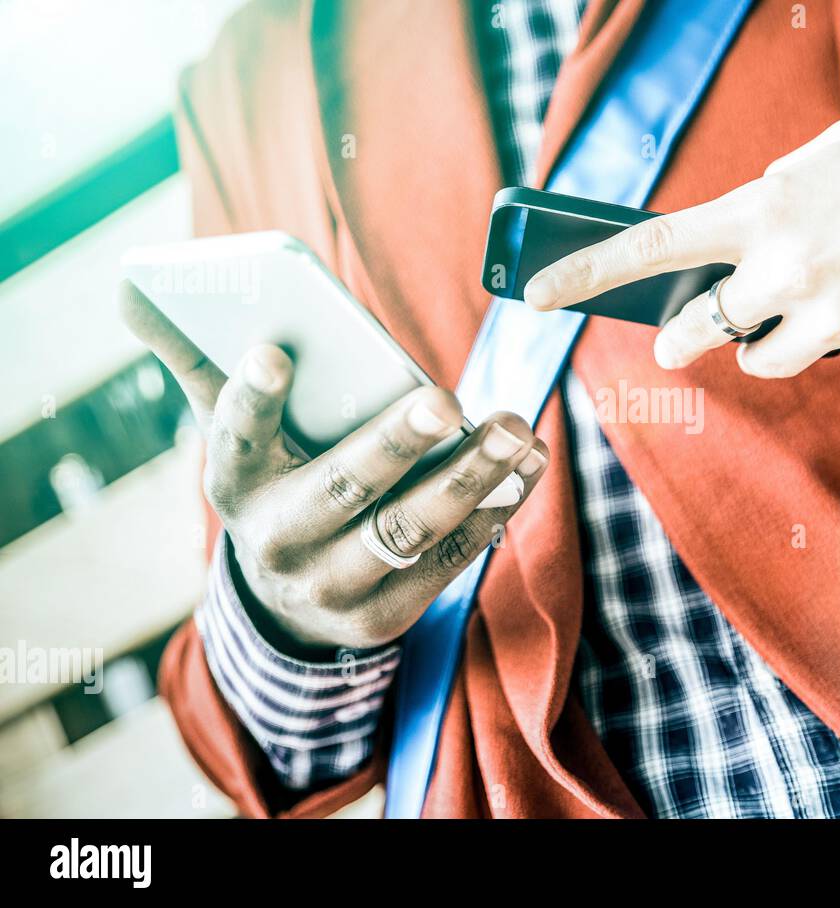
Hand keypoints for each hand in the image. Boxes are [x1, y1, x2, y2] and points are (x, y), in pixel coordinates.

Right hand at [119, 281, 548, 648]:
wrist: (290, 600)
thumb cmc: (278, 482)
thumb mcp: (238, 433)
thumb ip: (202, 363)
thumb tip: (135, 285)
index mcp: (235, 482)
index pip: (236, 437)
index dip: (252, 398)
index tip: (275, 351)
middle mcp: (277, 540)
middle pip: (341, 488)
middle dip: (395, 444)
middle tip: (445, 399)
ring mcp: (332, 585)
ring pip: (407, 529)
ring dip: (469, 478)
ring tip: (517, 428)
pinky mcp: (383, 616)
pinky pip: (447, 561)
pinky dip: (494, 512)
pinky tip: (525, 470)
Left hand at [524, 116, 839, 377]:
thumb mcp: (829, 158)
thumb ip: (779, 196)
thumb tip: (754, 240)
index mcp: (762, 211)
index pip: (652, 248)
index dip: (587, 272)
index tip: (534, 295)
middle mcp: (783, 272)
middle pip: (701, 330)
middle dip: (682, 337)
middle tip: (672, 340)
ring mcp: (828, 319)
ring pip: (764, 360)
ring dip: (769, 345)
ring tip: (805, 312)